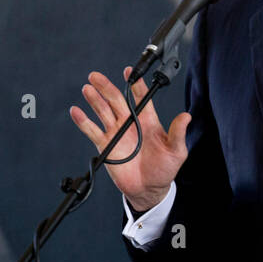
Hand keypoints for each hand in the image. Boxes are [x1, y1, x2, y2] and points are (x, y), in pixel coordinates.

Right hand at [69, 68, 189, 210]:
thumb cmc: (165, 169)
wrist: (149, 189)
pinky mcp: (106, 145)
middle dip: (107, 87)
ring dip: (95, 99)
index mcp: (148, 120)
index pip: (140, 98)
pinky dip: (83, 121)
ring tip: (87, 88)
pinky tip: (76, 111)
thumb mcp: (177, 151)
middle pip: (116, 100)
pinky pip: (92, 130)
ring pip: (103, 111)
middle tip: (96, 76)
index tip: (129, 72)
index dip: (135, 84)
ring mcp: (117, 133)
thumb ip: (178, 133)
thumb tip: (186, 116)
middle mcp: (130, 123)